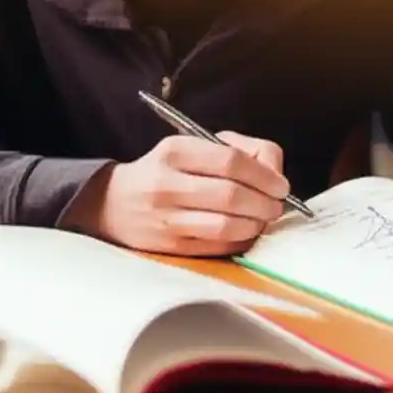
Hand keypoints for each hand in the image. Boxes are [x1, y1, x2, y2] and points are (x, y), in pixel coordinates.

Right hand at [62, 132, 288, 255]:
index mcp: (175, 151)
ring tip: (262, 219)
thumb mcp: (188, 147)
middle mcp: (168, 183)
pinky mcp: (171, 245)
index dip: (264, 174)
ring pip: (227, 224)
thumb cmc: (162, 172)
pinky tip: (245, 233)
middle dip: (266, 202)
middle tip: (277, 205)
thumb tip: (272, 169)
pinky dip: (241, 240)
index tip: (280, 184)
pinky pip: (218, 245)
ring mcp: (167, 218)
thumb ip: (233, 150)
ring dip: (256, 224)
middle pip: (232, 194)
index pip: (230, 160)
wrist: (112, 204)